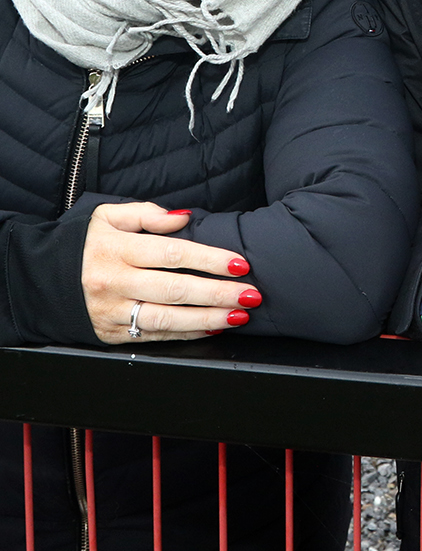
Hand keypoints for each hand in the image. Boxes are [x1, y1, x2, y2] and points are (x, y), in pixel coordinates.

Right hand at [83, 202, 259, 342]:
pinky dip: (186, 333)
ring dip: (208, 318)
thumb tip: (183, 217)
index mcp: (116, 250)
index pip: (172, 254)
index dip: (209, 259)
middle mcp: (114, 283)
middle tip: (251, 293)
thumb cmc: (84, 245)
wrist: (40, 280)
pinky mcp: (111, 334)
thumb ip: (147, 213)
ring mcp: (112, 312)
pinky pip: (155, 336)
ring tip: (239, 314)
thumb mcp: (108, 217)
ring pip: (167, 318)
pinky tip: (212, 327)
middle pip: (175, 289)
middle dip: (218, 293)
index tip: (239, 263)